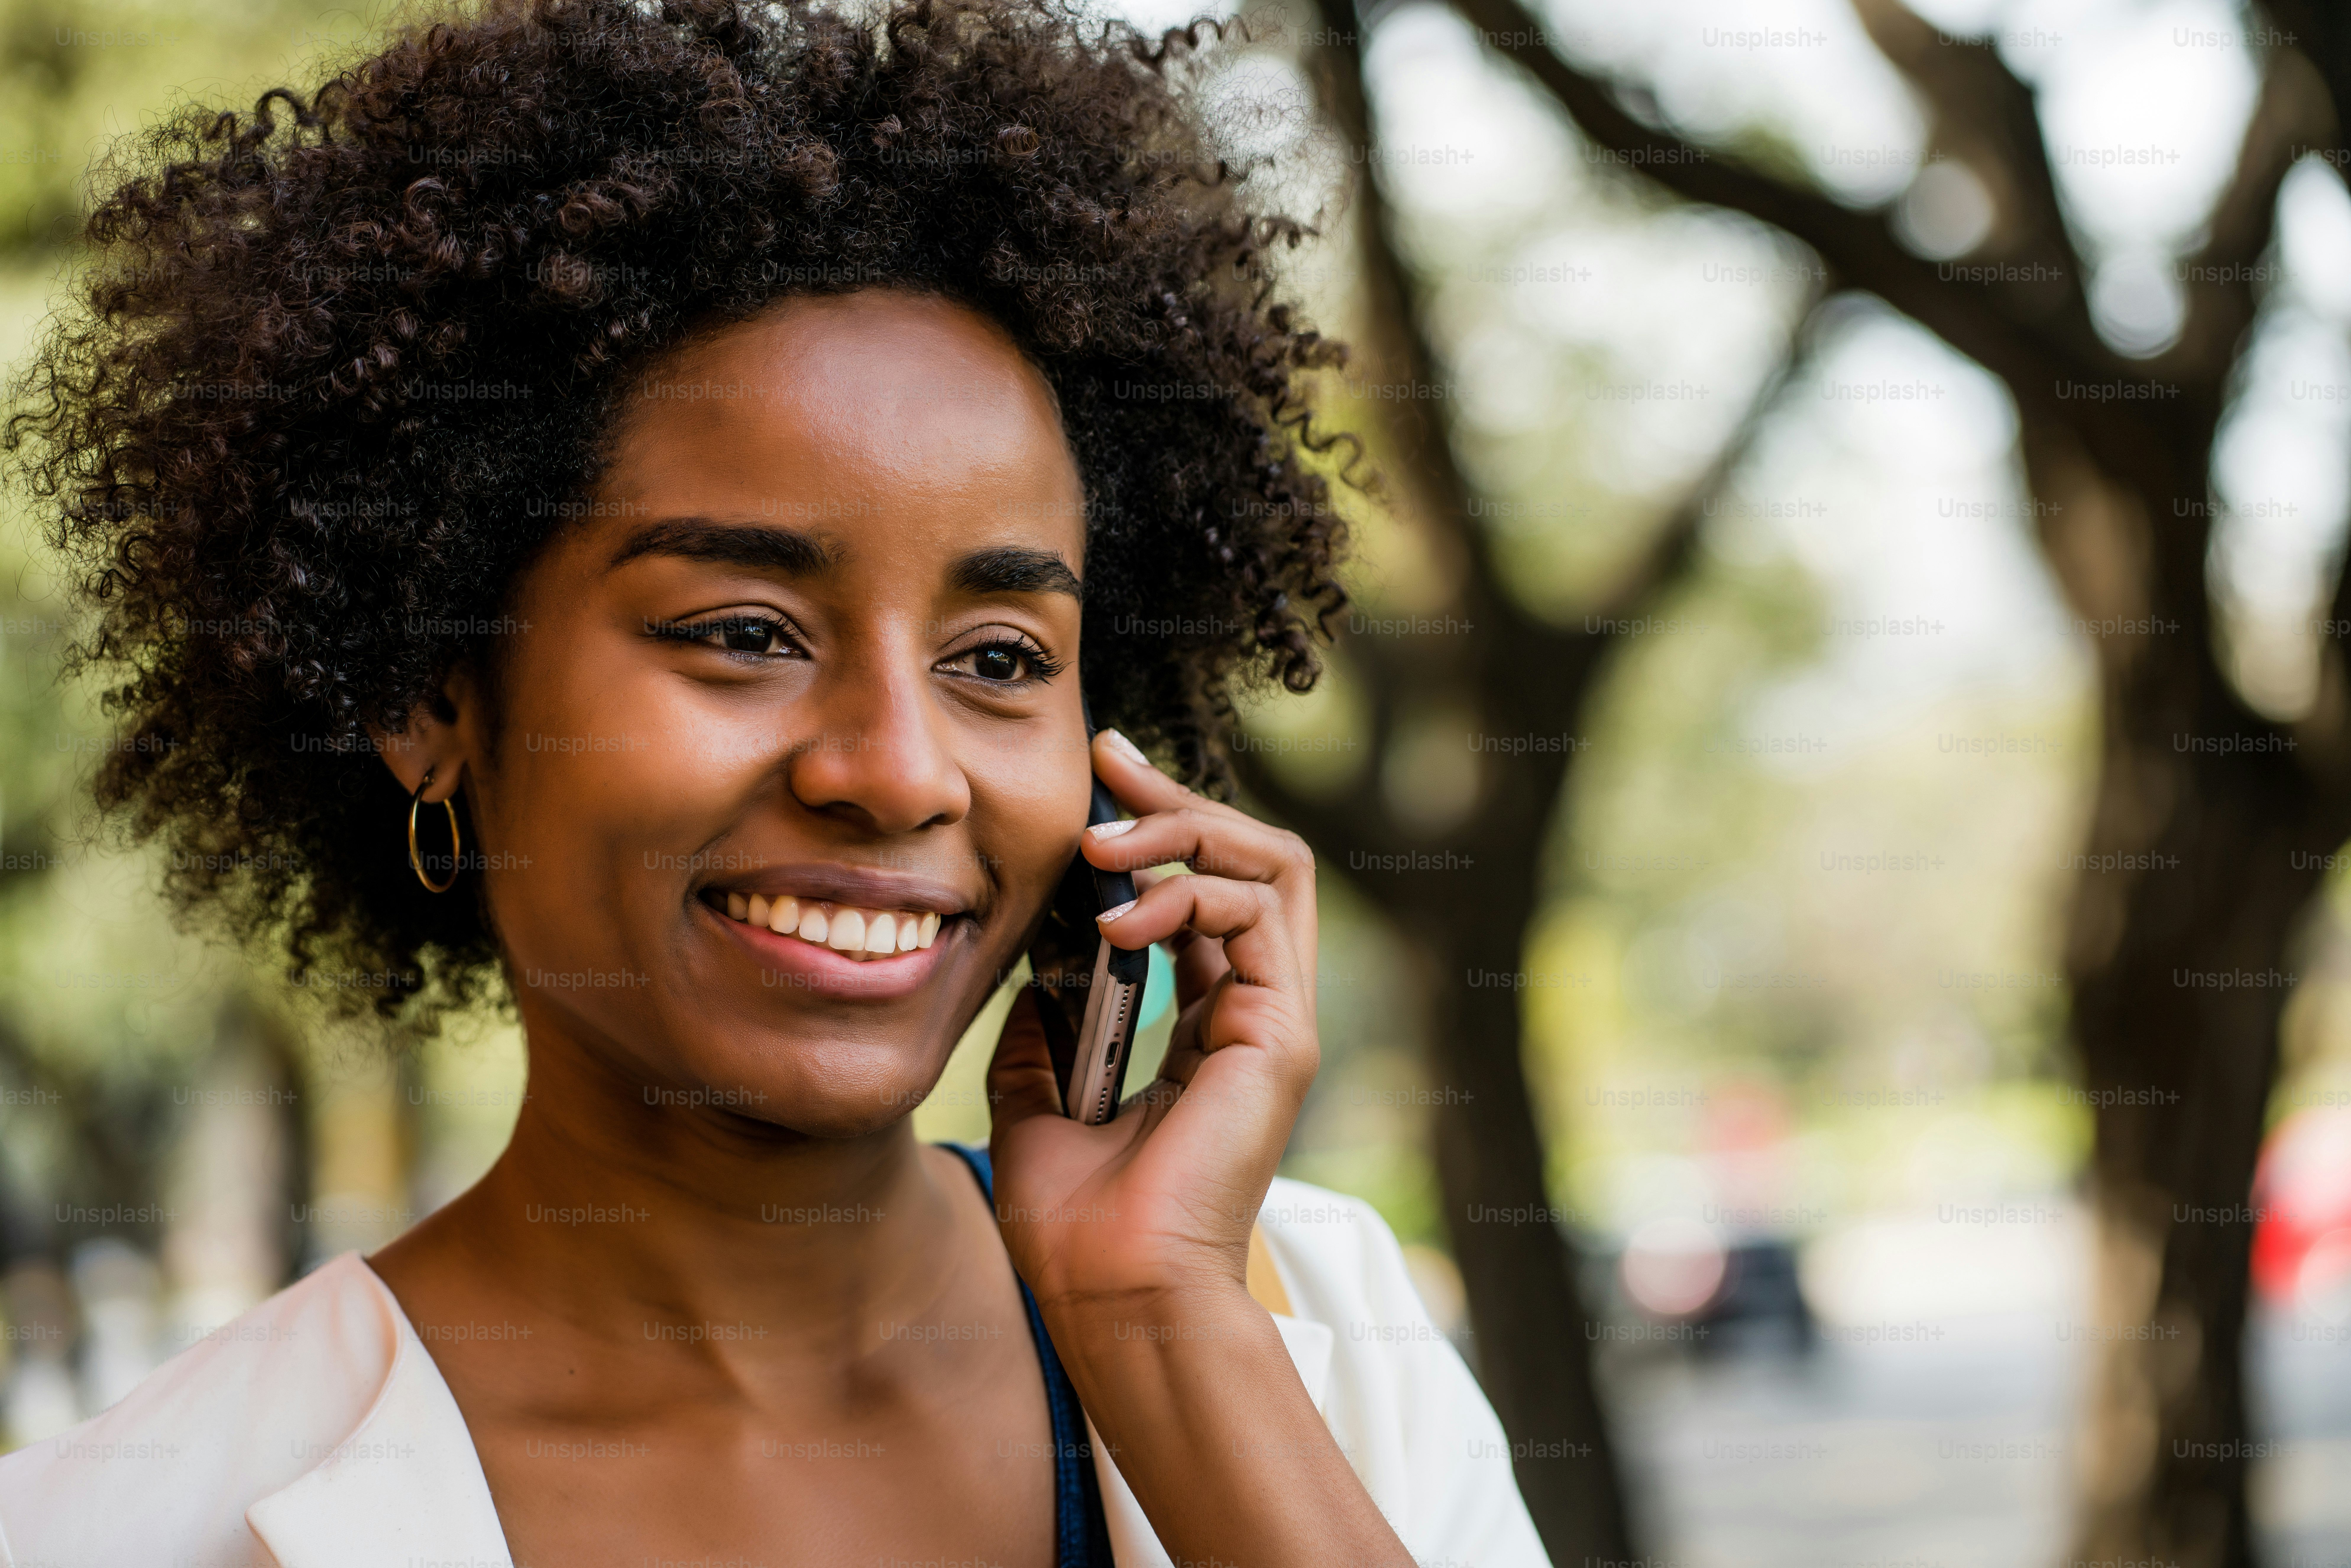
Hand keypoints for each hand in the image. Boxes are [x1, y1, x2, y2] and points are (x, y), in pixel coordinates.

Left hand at [985, 728, 1320, 1310]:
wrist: (1111, 1293)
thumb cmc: (1077, 1223)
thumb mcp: (1036, 1100)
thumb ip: (1045, 1030)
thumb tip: (1035, 969)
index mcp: (1210, 1029)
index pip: (1210, 892)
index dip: (1160, 830)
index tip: (1099, 782)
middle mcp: (1254, 1014)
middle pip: (1254, 860)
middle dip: (1180, 802)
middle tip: (1109, 770)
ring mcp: (1276, 1022)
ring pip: (1270, 866)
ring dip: (1182, 835)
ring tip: (1103, 849)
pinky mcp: (1279, 1035)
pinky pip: (1255, 915)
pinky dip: (1186, 893)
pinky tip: (1119, 920)